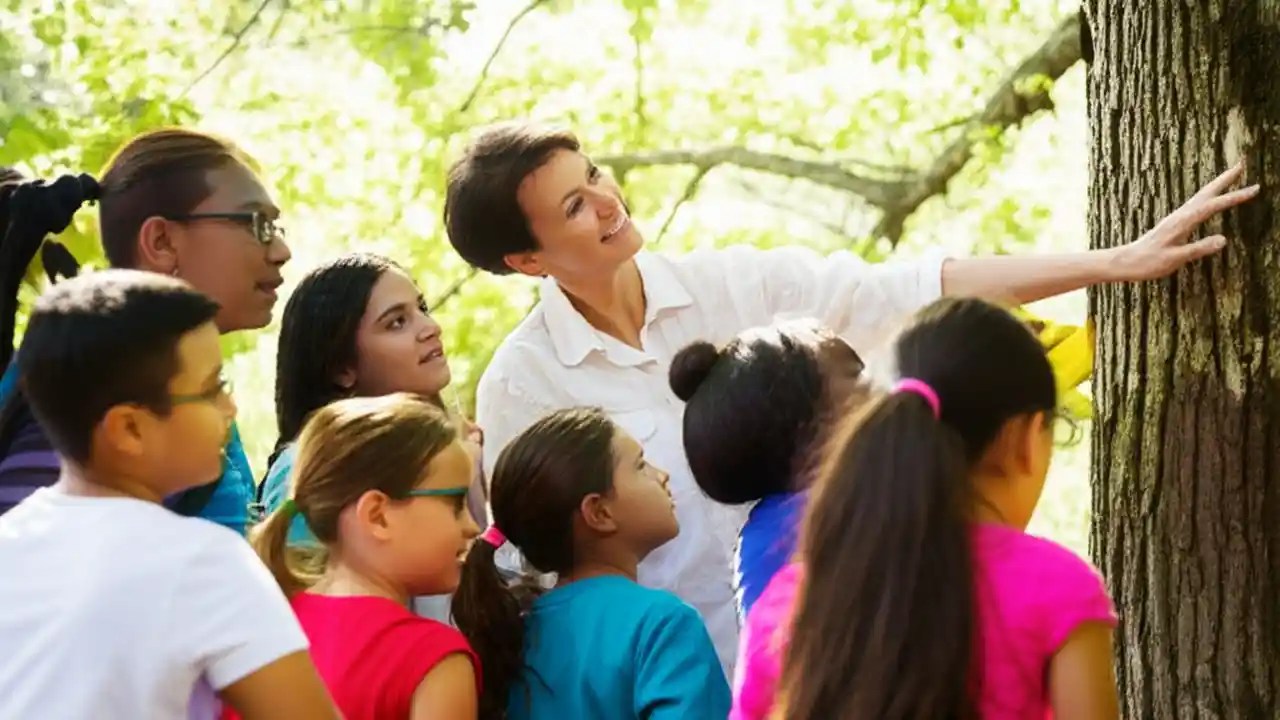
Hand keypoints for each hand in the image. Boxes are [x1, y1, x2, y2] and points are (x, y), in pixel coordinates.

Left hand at [1110, 162, 1258, 280]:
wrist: (1127, 261)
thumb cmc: (1149, 263)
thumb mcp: (1174, 259)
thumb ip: (1198, 249)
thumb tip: (1223, 239)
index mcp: (1182, 222)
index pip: (1213, 206)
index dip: (1234, 197)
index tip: (1254, 188)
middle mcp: (1180, 215)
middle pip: (1207, 192)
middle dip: (1226, 178)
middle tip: (1243, 163)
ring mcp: (1177, 217)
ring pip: (1201, 195)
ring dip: (1218, 184)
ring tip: (1233, 174)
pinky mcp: (1174, 222)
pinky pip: (1197, 203)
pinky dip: (1208, 196)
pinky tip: (1211, 198)